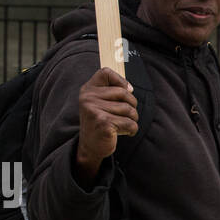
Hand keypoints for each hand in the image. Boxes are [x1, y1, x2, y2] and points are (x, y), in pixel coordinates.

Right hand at [74, 67, 136, 185]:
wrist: (90, 146)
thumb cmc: (100, 122)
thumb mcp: (99, 103)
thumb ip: (110, 91)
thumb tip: (130, 88)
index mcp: (87, 90)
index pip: (105, 73)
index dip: (120, 80)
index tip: (127, 91)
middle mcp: (88, 98)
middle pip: (124, 93)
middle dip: (132, 105)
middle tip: (127, 114)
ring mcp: (94, 110)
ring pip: (129, 109)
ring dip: (132, 119)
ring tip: (123, 124)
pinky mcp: (103, 124)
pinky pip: (130, 123)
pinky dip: (132, 130)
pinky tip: (124, 132)